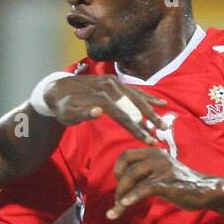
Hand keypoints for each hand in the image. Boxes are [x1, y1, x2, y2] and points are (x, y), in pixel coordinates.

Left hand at [43, 75, 168, 144]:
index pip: (124, 115)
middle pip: (134, 105)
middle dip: (150, 119)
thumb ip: (82, 113)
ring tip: (164, 123)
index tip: (149, 140)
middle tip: (163, 131)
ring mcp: (114, 83)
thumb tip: (98, 111)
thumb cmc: (63, 107)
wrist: (58, 89)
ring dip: (152, 110)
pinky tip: (160, 103)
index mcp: (101, 97)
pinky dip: (148, 97)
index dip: (137, 129)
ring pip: (138, 97)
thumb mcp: (67, 113)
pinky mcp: (115, 83)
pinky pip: (135, 91)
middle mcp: (110, 87)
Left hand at [107, 147, 218, 219]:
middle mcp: (157, 157)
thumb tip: (122, 184)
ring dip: (121, 194)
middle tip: (118, 199)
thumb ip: (144, 173)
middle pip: (127, 167)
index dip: (118, 169)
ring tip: (118, 208)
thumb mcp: (160, 173)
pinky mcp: (167, 183)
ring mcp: (162, 169)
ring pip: (132, 177)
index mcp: (154, 153)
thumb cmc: (180, 184)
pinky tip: (124, 205)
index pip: (126, 155)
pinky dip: (132, 196)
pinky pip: (145, 188)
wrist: (205, 191)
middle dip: (119, 185)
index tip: (119, 183)